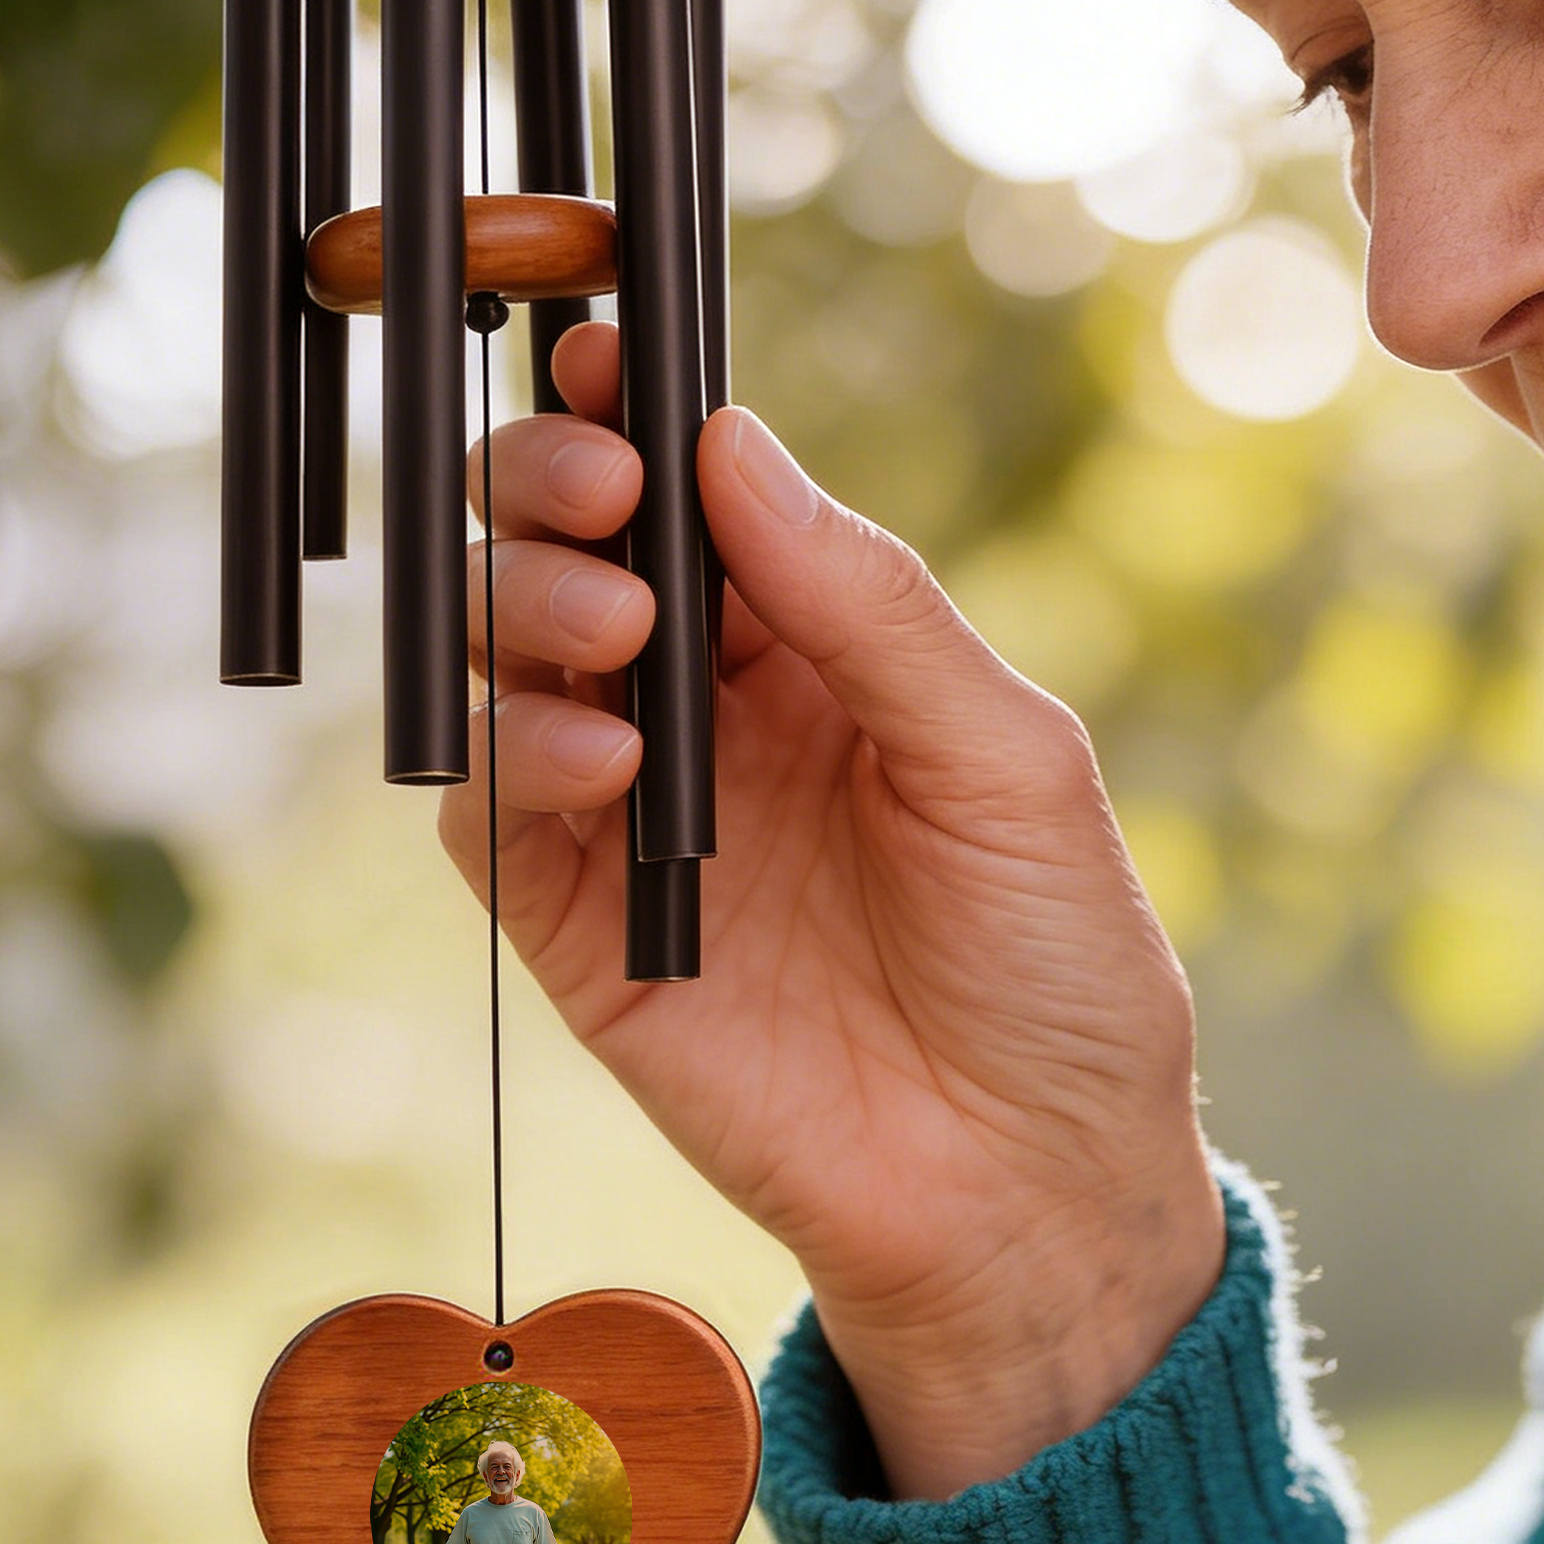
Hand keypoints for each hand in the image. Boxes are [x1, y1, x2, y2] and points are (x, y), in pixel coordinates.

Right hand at [439, 324, 1225, 1498]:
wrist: (1025, 1187)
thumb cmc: (1054, 968)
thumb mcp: (1006, 760)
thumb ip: (869, 607)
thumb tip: (736, 441)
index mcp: (817, 657)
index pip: (693, 506)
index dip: (636, 422)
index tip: (607, 355)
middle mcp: (709, 720)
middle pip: (569, 560)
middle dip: (557, 494)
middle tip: (599, 492)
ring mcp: (635, 823)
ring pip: (504, 666)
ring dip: (527, 610)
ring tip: (615, 631)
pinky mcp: (580, 932)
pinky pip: (489, 816)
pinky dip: (516, 761)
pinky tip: (610, 760)